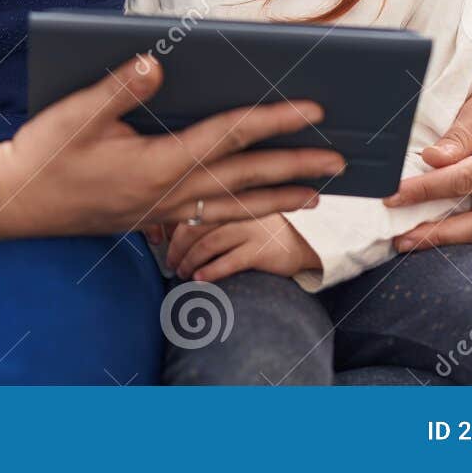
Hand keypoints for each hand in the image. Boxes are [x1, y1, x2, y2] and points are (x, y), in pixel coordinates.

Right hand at [0, 54, 345, 239]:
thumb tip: (155, 61)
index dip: (273, 121)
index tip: (312, 110)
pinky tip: (255, 209)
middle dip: (295, 168)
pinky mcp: (150, 218)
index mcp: (155, 164)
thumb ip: (119, 88)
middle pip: (244, 179)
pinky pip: (210, 219)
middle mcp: (167, 193)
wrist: (11, 203)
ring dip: (277, 199)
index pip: (228, 138)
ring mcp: (160, 211)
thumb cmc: (42, 155)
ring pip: (233, 208)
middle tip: (339, 160)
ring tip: (316, 196)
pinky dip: (242, 214)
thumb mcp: (75, 115)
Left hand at [165, 213, 321, 283]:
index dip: (172, 228)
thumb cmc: (265, 228)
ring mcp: (251, 228)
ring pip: (207, 245)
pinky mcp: (262, 250)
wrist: (308, 241)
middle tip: (171, 263)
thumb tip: (172, 230)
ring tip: (183, 273)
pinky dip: (209, 271)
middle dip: (177, 248)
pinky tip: (200, 279)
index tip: (163, 243)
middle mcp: (239, 206)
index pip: (191, 207)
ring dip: (190, 262)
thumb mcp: (241, 211)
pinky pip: (228, 262)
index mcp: (231, 193)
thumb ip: (215, 212)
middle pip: (195, 226)